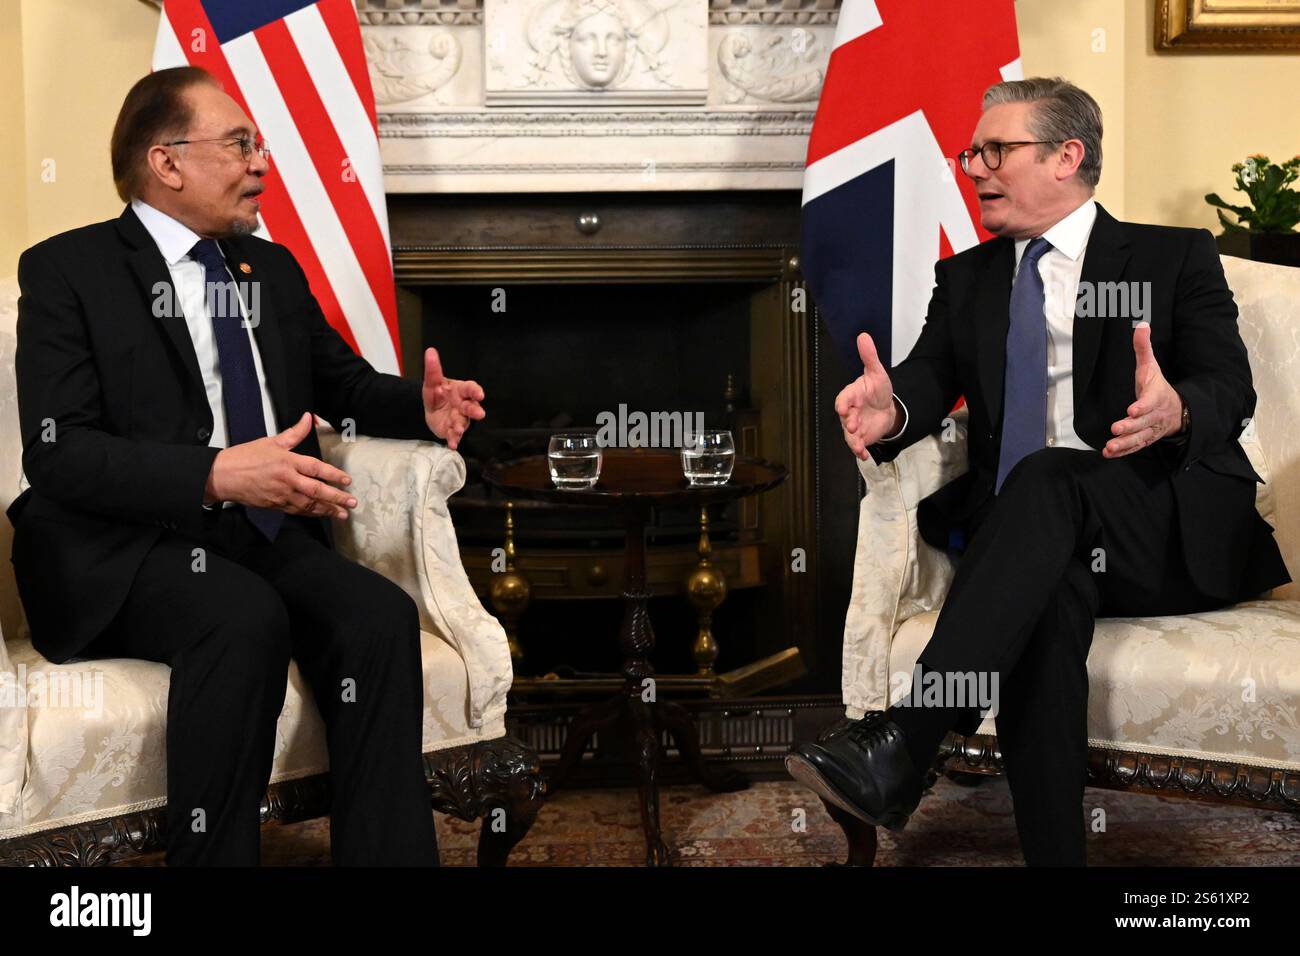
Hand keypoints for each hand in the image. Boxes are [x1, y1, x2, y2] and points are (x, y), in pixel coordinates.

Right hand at [205, 412, 356, 519]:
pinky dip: (311, 513)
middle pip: (317, 490)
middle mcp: (287, 479)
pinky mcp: (275, 505)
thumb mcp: (271, 441)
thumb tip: (308, 417)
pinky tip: (322, 513)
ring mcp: (281, 494)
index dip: (333, 475)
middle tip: (352, 502)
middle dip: (337, 497)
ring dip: (327, 509)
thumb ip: (294, 432)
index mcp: (287, 461)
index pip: (316, 468)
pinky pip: (297, 511)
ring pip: (309, 504)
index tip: (347, 480)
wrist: (222, 476)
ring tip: (342, 514)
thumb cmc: (246, 457)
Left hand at [422, 347, 484, 449]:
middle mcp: (464, 405)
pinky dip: (454, 440)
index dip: (476, 391)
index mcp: (461, 391)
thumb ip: (433, 369)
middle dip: (475, 410)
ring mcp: (459, 418)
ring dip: (462, 426)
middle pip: (472, 407)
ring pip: (463, 422)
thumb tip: (430, 352)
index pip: (471, 389)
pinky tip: (452, 444)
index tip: (480, 394)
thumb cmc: (438, 393)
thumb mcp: (432, 381)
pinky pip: (455, 436)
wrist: (432, 409)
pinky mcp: (452, 430)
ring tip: (458, 430)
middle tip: (479, 414)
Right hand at [834, 332, 899, 460]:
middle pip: (846, 418)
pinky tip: (864, 455)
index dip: (843, 403)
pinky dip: (859, 451)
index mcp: (852, 395)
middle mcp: (850, 411)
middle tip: (854, 425)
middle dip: (849, 422)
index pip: (844, 399)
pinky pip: (857, 445)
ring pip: (849, 434)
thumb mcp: (877, 372)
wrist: (886, 408)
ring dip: (853, 440)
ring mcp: (854, 425)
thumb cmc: (878, 390)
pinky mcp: (860, 437)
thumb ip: (869, 356)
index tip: (844, 408)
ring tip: (859, 446)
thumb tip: (863, 336)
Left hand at [1103, 323, 1183, 457]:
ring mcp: (1151, 429)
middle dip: (1130, 427)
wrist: (1178, 410)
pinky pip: (1135, 447)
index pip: (1150, 402)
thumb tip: (1141, 324)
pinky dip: (1123, 452)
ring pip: (1139, 438)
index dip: (1142, 406)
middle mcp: (1154, 416)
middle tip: (1116, 429)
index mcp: (1156, 397)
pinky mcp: (1145, 439)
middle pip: (1143, 423)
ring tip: (1110, 446)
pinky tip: (1108, 453)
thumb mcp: (1152, 366)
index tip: (1132, 410)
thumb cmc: (1158, 386)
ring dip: (1124, 443)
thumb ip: (1143, 348)